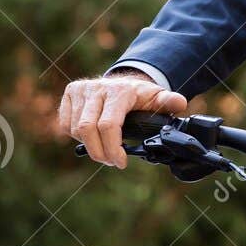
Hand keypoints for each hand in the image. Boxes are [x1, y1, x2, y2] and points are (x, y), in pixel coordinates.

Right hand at [58, 71, 188, 168]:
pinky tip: (91, 137)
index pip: (108, 124)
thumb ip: (168, 102)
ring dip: (90, 146)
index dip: (112, 148)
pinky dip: (77, 137)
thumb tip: (180, 103)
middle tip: (111, 161)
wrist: (123, 82)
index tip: (121, 162)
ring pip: (76, 129)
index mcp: (119, 91)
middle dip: (99, 152)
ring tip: (104, 150)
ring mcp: (80, 90)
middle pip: (88, 129)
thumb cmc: (140, 96)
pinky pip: (66, 125)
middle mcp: (96, 88)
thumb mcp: (157, 98)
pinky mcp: (69, 94)